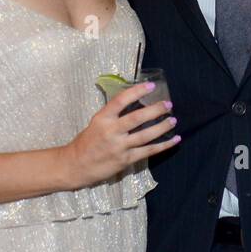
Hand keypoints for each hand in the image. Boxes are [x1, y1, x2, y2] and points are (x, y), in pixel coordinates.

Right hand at [61, 82, 178, 188]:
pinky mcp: (126, 160)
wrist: (75, 166)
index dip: (137, 91)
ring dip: (162, 127)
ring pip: (145, 135)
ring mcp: (119, 146)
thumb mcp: (96, 123)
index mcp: (102, 119)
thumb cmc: (87, 142)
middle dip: (155, 110)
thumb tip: (135, 102)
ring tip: (173, 120)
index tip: (151, 86)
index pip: (121, 100)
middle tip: (168, 104)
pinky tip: (175, 140)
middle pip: (137, 118)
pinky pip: (148, 151)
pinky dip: (163, 145)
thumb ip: (114, 115)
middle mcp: (111, 131)